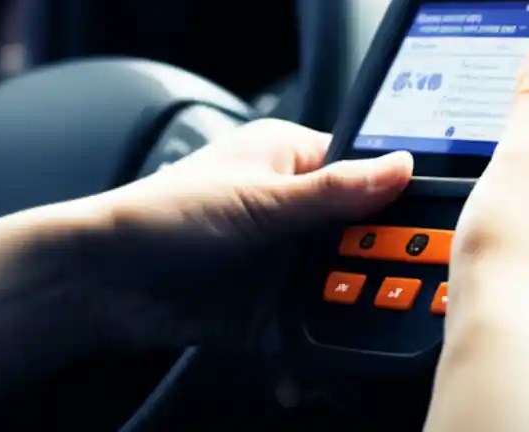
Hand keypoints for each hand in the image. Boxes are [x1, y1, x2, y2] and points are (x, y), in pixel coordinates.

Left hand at [71, 118, 411, 350]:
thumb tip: (402, 166)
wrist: (97, 284)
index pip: (368, 173)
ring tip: (365, 336)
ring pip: (344, 288)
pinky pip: (313, 330)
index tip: (431, 231)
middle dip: (381, 270)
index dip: (401, 202)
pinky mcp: (271, 310)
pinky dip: (317, 354)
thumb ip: (335, 191)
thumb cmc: (162, 215)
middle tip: (404, 293)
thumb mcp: (259, 200)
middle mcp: (296, 208)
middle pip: (364, 238)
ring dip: (352, 315)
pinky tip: (312, 370)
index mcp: (294, 158)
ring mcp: (285, 261)